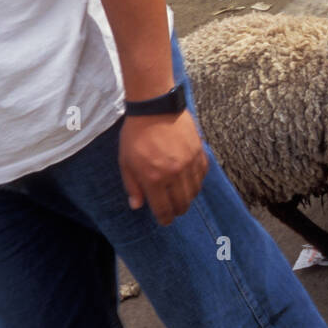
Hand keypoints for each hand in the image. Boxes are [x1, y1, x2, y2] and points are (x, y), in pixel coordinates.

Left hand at [120, 111, 208, 225]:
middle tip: (173, 210)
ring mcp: (189, 162)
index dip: (165, 219)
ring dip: (188, 197)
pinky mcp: (199, 151)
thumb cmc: (136, 134)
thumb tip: (137, 206)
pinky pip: (203, 174)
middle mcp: (174, 174)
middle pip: (182, 203)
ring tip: (182, 196)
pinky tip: (191, 180)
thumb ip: (132, 186)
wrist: (155, 107)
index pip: (164, 209)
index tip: (165, 220)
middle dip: (177, 211)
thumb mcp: (125, 161)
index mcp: (154, 178)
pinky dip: (198, 181)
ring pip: (194, 191)